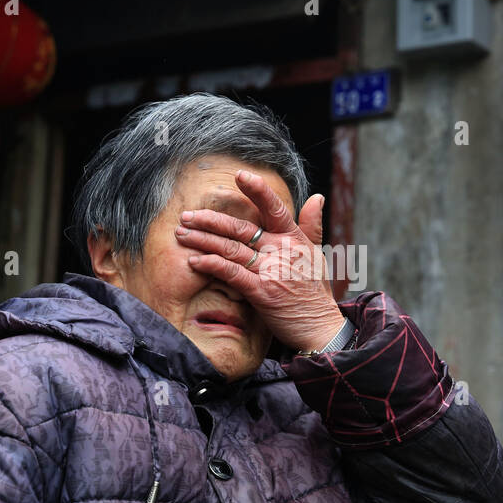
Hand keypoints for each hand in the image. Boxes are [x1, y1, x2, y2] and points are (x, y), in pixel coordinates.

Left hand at [176, 169, 345, 351]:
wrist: (319, 326)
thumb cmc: (315, 292)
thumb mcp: (317, 255)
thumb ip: (312, 225)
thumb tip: (317, 197)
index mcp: (294, 239)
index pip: (274, 209)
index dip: (257, 191)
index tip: (239, 175)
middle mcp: (282, 251)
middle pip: (241, 229)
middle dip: (209, 221)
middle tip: (186, 216)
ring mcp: (271, 271)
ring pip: (231, 249)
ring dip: (203, 240)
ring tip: (182, 234)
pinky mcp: (262, 292)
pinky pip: (232, 274)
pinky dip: (212, 265)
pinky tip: (195, 260)